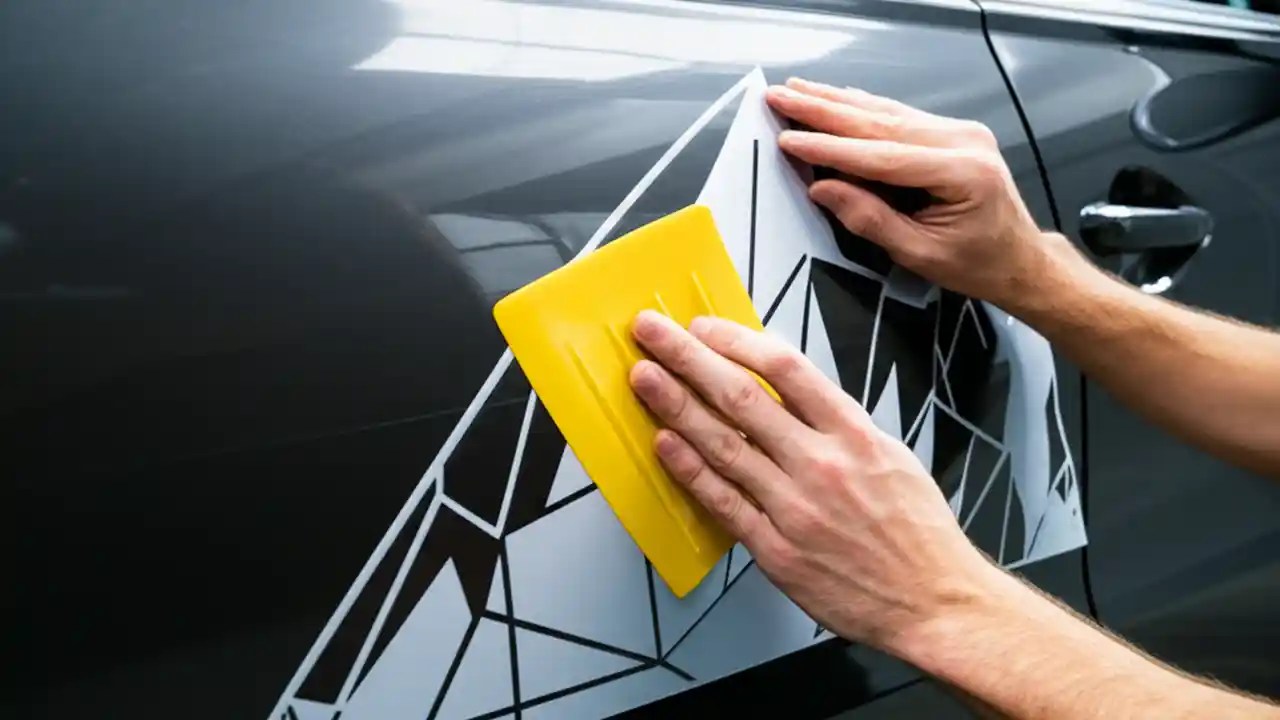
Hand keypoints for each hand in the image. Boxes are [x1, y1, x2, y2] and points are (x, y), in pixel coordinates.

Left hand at [628, 310, 1004, 652]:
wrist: (934, 601)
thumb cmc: (916, 531)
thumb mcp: (890, 455)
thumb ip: (837, 423)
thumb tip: (785, 391)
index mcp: (854, 434)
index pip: (785, 369)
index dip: (736, 340)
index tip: (704, 327)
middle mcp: (821, 464)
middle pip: (742, 397)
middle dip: (688, 358)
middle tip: (652, 332)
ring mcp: (795, 508)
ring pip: (723, 445)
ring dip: (676, 406)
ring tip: (644, 378)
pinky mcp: (776, 550)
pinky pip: (723, 502)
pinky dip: (691, 471)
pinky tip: (665, 444)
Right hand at [765, 77, 1071, 307]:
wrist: (1019, 258)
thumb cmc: (978, 264)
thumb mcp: (920, 254)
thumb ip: (870, 220)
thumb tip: (822, 189)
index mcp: (961, 172)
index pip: (881, 155)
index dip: (831, 148)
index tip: (790, 139)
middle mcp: (962, 141)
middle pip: (879, 122)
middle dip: (824, 110)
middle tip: (780, 97)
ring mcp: (959, 131)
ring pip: (886, 112)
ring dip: (837, 101)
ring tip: (796, 90)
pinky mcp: (952, 133)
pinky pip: (899, 116)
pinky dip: (862, 108)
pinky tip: (835, 96)